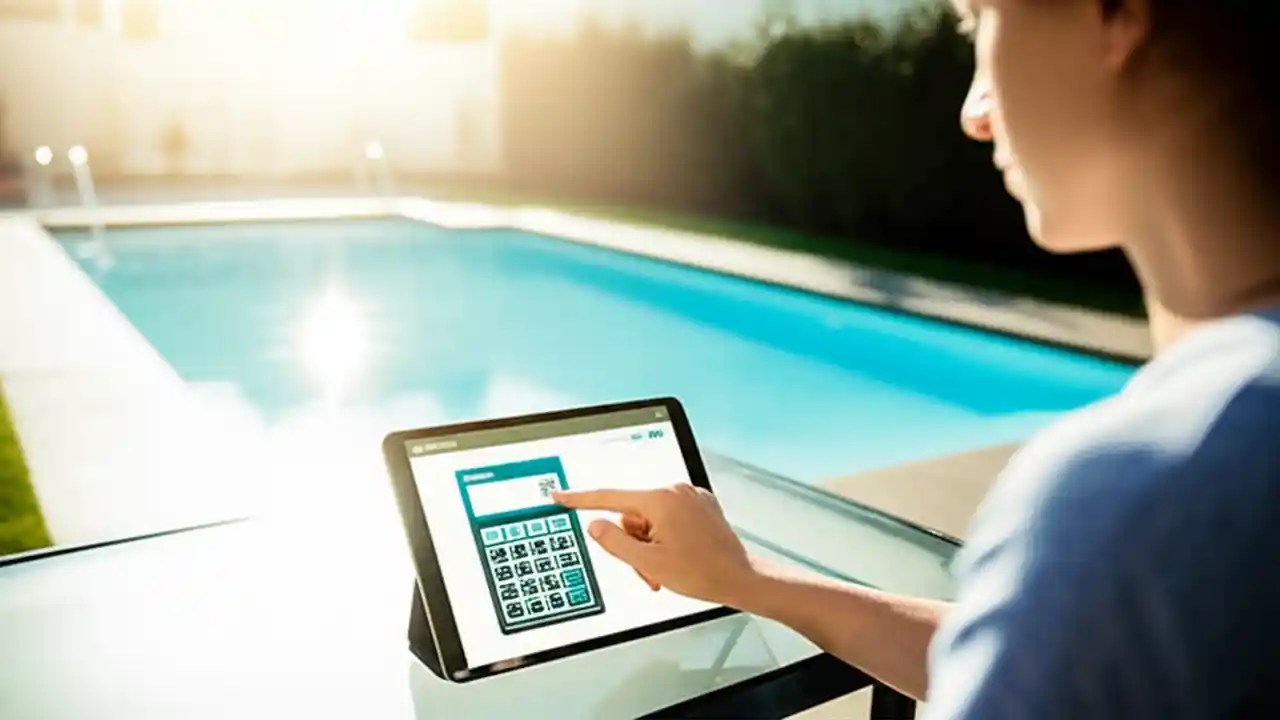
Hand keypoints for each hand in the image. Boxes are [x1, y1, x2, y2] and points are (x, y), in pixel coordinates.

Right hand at [552, 484, 758, 606]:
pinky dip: (667, 536)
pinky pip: (670, 516)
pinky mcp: (700, 505)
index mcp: (661, 500)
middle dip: (635, 542)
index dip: (580, 500)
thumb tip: (597, 525)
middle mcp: (676, 490)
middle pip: (633, 515)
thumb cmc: (702, 572)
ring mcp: (690, 496)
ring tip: (668, 566)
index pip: (610, 498)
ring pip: (651, 518)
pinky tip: (680, 554)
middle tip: (650, 568)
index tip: (560, 497)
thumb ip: (615, 542)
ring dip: (651, 543)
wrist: (740, 577)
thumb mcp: (648, 562)